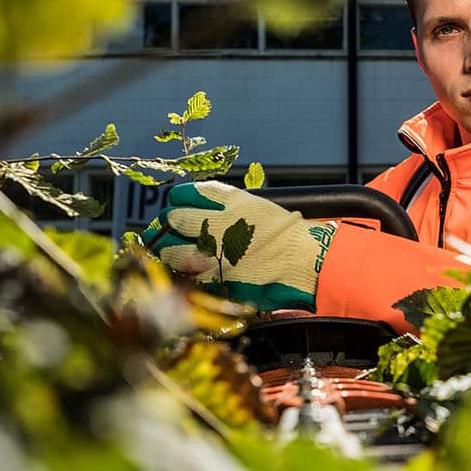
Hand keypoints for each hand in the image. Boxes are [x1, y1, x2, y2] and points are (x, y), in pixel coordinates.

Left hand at [139, 182, 334, 311]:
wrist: (303, 260)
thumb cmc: (285, 234)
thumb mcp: (255, 206)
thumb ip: (226, 205)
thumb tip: (200, 206)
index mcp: (230, 202)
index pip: (188, 193)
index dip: (178, 198)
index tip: (176, 201)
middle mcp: (218, 224)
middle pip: (175, 219)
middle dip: (168, 222)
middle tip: (168, 226)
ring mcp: (215, 253)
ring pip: (172, 250)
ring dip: (168, 249)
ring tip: (169, 249)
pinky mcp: (217, 278)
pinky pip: (187, 275)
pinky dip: (183, 273)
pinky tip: (184, 269)